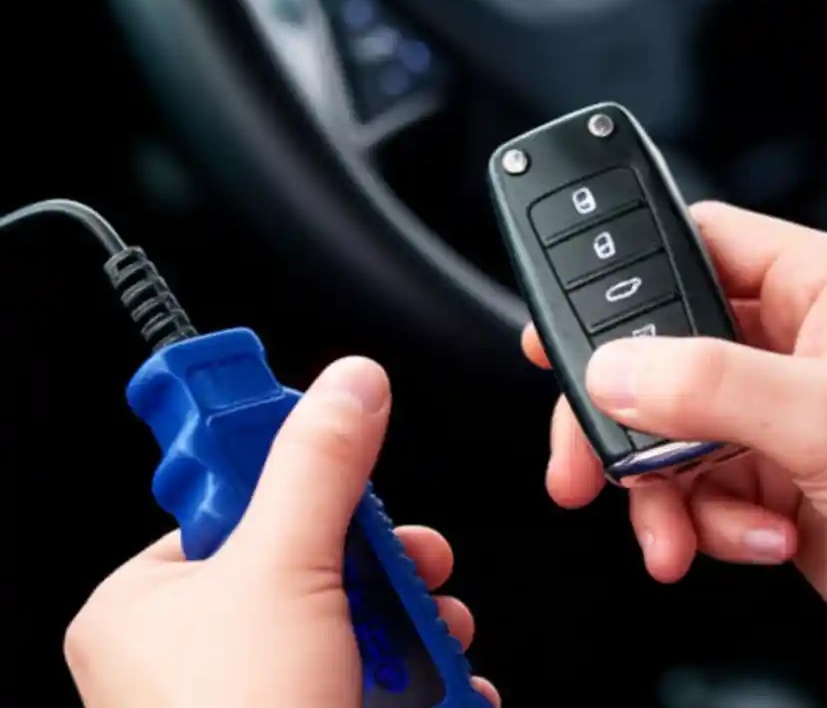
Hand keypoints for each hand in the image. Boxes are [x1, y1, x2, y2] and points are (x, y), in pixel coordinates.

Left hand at [64, 358, 498, 707]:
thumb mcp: (288, 568)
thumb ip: (322, 467)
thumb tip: (348, 384)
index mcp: (145, 604)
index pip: (234, 499)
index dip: (300, 473)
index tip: (348, 437)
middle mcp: (190, 656)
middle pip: (310, 561)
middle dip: (383, 566)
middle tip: (412, 565)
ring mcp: (252, 700)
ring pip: (351, 622)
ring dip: (413, 626)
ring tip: (437, 640)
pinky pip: (367, 680)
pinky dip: (415, 680)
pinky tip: (446, 685)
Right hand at [523, 202, 826, 657]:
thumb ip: (715, 384)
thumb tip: (619, 367)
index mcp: (824, 289)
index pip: (702, 244)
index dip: (627, 277)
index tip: (566, 320)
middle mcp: (798, 344)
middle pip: (665, 349)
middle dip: (623, 410)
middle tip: (587, 451)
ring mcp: (782, 416)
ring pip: (669, 429)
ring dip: (660, 486)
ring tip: (677, 529)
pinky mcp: (774, 481)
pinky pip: (697, 488)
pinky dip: (704, 522)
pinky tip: (755, 540)